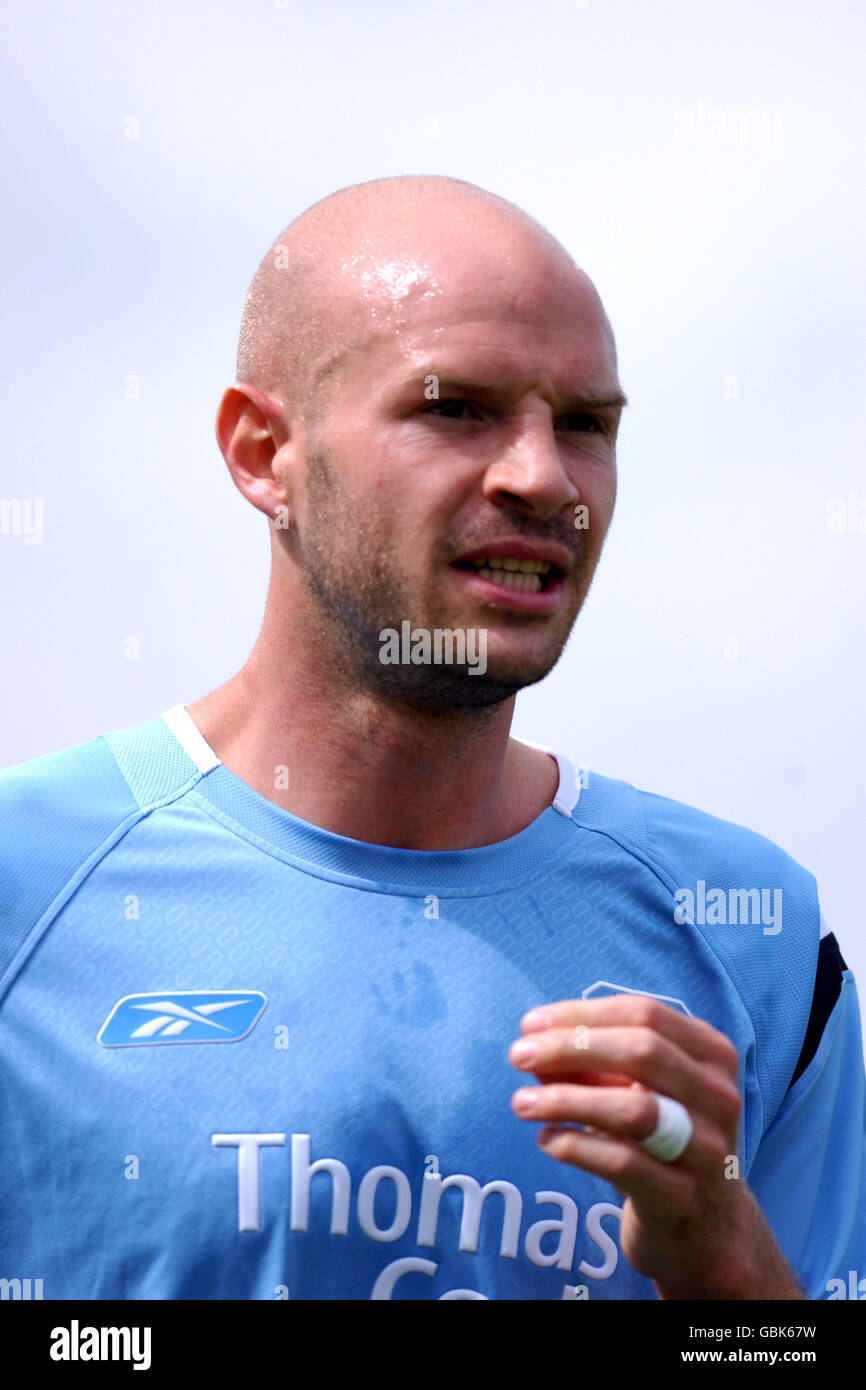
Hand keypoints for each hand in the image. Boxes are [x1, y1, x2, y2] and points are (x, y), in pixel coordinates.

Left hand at [508, 994, 804, 1298]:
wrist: (706, 1228)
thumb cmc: (661, 1140)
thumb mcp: (635, 1091)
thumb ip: (591, 1065)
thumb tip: (533, 1044)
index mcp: (712, 1055)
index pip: (644, 1013)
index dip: (582, 1014)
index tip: (530, 1025)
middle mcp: (719, 1097)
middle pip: (642, 1051)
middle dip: (570, 1047)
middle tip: (518, 1055)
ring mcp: (706, 1149)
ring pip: (634, 1109)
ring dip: (566, 1099)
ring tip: (521, 1103)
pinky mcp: (682, 1196)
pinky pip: (622, 1163)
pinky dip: (575, 1146)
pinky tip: (547, 1140)